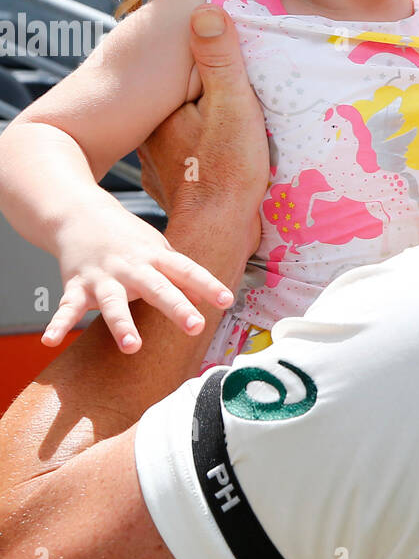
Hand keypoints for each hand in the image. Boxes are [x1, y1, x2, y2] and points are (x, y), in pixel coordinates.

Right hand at [42, 200, 234, 353]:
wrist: (78, 212)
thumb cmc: (125, 236)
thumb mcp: (158, 250)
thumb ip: (180, 276)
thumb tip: (206, 300)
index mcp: (155, 257)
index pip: (187, 270)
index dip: (208, 285)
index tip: (227, 301)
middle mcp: (131, 267)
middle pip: (157, 288)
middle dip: (176, 307)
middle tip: (195, 326)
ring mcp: (102, 277)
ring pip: (113, 303)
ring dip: (122, 324)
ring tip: (132, 346)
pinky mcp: (76, 285)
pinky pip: (67, 308)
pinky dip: (58, 324)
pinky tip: (51, 341)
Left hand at [138, 6, 268, 252]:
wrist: (220, 235)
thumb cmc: (227, 172)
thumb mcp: (233, 107)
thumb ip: (220, 60)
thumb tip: (205, 9)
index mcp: (162, 109)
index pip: (183, 73)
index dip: (206, 65)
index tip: (229, 67)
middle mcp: (152, 135)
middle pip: (183, 102)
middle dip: (206, 98)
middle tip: (236, 101)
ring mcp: (160, 166)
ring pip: (184, 132)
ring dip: (205, 129)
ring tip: (231, 130)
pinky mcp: (175, 190)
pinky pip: (189, 161)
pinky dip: (204, 157)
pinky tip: (222, 161)